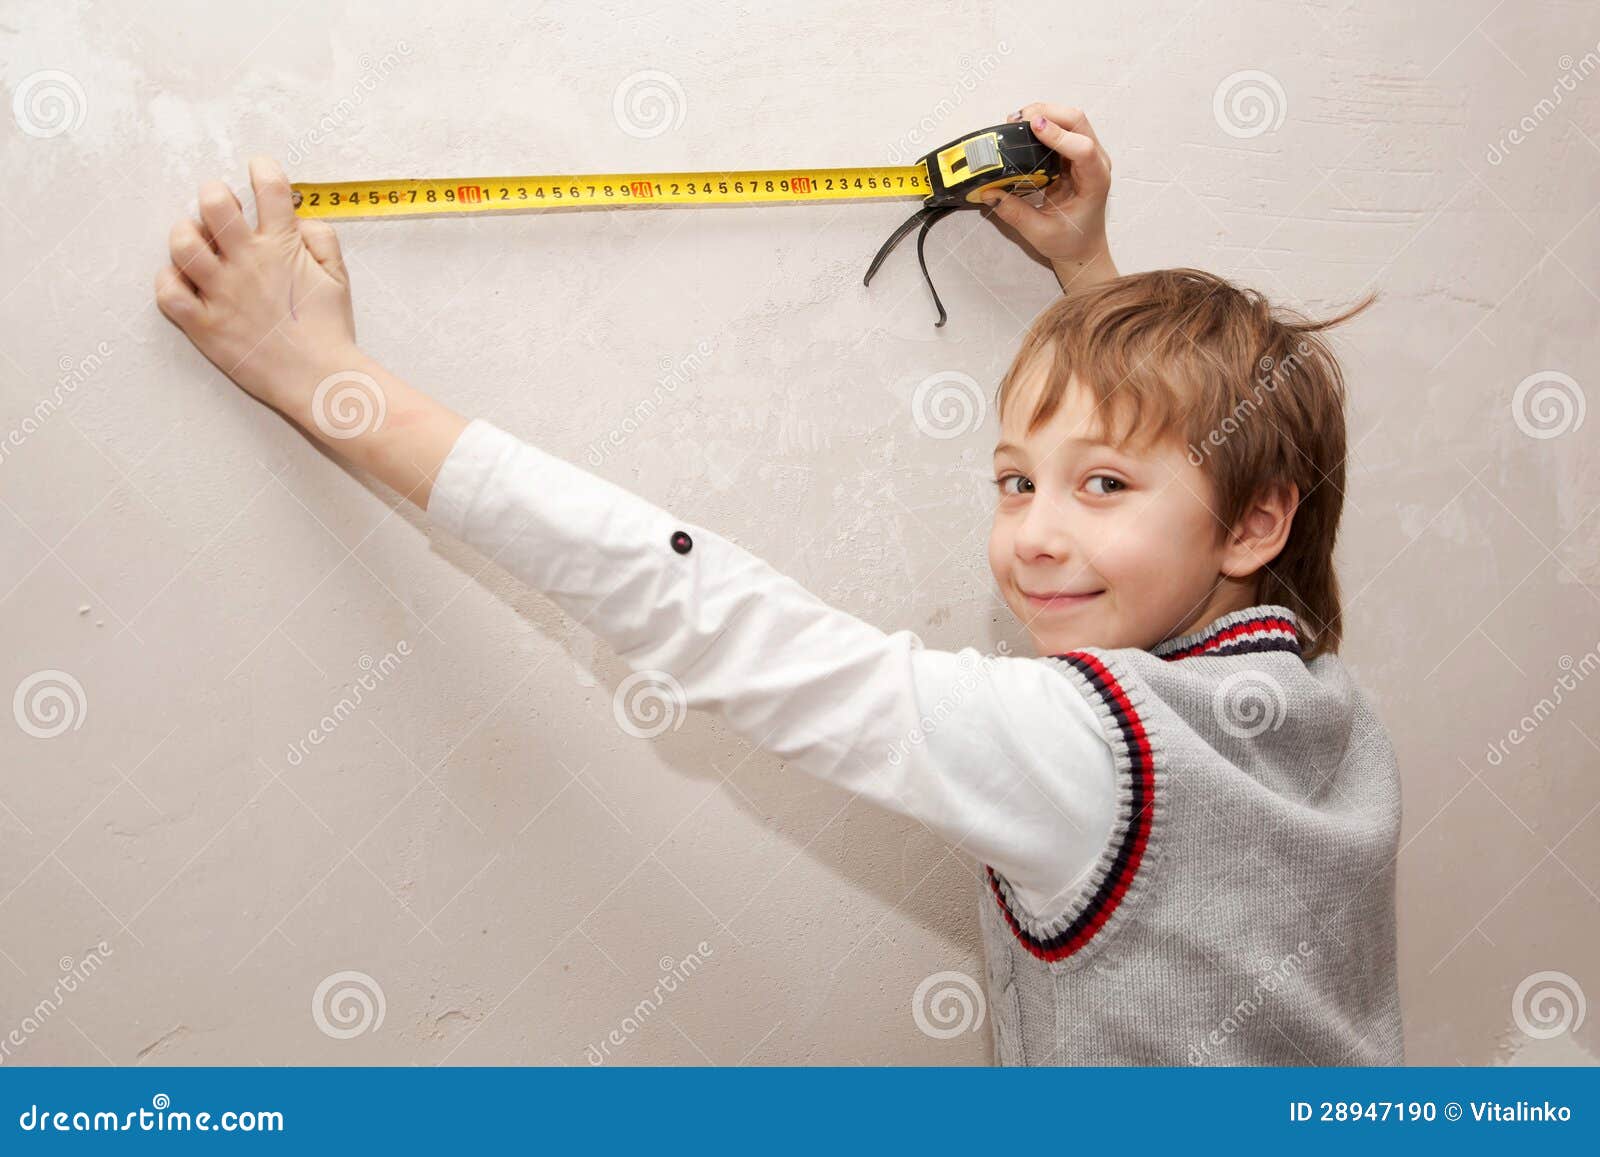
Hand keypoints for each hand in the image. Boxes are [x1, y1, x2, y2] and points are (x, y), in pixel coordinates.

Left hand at [155, 156, 361, 412]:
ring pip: (182, 244)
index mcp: (283, 247)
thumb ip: (321, 238)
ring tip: (197, 242)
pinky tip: (182, 281)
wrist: (320, 379)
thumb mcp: (340, 277)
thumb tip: (298, 219)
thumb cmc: (330, 330)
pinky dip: (168, 282)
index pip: (270, 188)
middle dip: (215, 195)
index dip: (263, 168)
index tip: (259, 170)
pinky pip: (167, 293)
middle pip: (215, 204)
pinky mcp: (205, 324)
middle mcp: (248, 263)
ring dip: (185, 234)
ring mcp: (222, 293)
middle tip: (221, 208)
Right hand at [980, 103, 1117, 292]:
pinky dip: (1042, 122)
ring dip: (1044, 113)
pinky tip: (1023, 128)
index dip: (1059, 135)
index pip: (1083, 149)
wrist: (1083, 246)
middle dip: (1048, 113)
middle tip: (1016, 121)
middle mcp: (1095, 162)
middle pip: (1077, 121)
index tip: (1034, 126)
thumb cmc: (1069, 242)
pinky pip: (1062, 127)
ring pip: (1070, 119)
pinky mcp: (1074, 153)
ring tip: (1015, 123)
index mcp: (1095, 182)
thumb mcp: (1040, 233)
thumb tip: (989, 192)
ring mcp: (1086, 154)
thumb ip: (1014, 213)